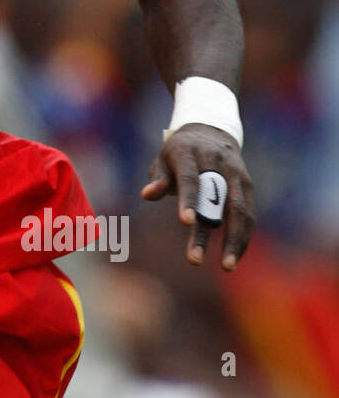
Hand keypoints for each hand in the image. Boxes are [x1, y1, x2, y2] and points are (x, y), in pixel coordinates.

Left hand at [141, 123, 253, 270]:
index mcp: (189, 153)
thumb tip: (148, 194)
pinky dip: (243, 236)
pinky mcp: (247, 184)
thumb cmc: (179, 153)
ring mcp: (235, 173)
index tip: (186, 222)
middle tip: (194, 260)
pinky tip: (234, 257)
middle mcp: (216, 162)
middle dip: (207, 231)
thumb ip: (158, 178)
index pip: (190, 178)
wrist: (211, 131)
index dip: (189, 199)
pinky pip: (249, 213)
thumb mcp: (163, 159)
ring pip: (239, 208)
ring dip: (234, 239)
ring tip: (226, 266)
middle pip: (216, 198)